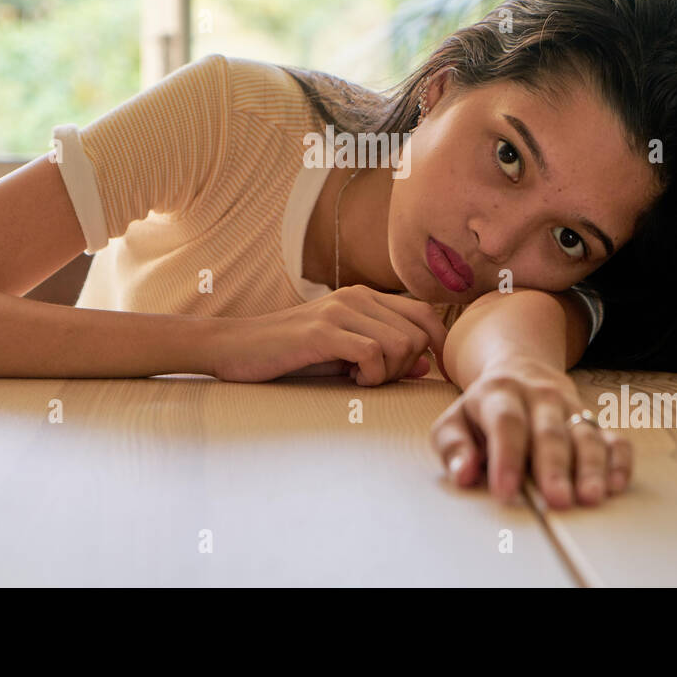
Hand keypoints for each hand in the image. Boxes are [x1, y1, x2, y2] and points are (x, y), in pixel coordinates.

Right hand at [212, 285, 447, 385]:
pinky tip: (352, 380)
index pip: (425, 312)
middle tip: (378, 379)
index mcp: (365, 296)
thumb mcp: (343, 352)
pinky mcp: (322, 331)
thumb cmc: (291, 353)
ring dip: (388, 373)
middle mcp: (357, 296)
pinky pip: (372, 354)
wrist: (235, 346)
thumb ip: (384, 353)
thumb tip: (426, 364)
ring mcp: (339, 311)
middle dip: (407, 366)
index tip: (437, 374)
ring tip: (360, 379)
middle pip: (418, 332)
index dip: (441, 345)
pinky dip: (371, 376)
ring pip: (400, 343)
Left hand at [429, 356, 632, 508]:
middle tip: (557, 500)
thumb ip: (453, 447)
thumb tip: (463, 473)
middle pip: (550, 431)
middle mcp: (540, 397)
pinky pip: (614, 438)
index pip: (506, 423)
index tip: (506, 491)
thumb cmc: (484, 409)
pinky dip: (619, 461)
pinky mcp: (594, 422)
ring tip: (590, 497)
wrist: (519, 370)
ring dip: (591, 468)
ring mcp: (571, 408)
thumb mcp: (456, 420)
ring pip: (585, 435)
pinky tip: (616, 484)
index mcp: (500, 394)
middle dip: (555, 468)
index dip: (507, 457)